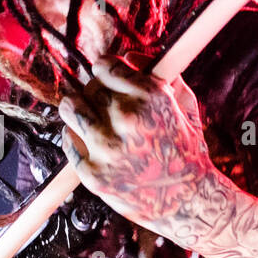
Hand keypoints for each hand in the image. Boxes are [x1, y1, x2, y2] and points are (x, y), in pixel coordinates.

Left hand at [57, 56, 221, 238]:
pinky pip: (68, 140)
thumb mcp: (184, 104)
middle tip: (100, 104)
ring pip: (70, 108)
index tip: (105, 77)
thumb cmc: (187, 151)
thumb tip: (128, 55)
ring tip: (84, 115)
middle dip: (94, 92)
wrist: (188, 202)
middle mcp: (126, 118)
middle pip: (88, 87)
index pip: (104, 65)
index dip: (104, 70)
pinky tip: (89, 142)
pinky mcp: (93, 173)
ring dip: (75, 108)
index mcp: (150, 96)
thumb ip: (158, 73)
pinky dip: (75, 137)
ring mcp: (107, 147)